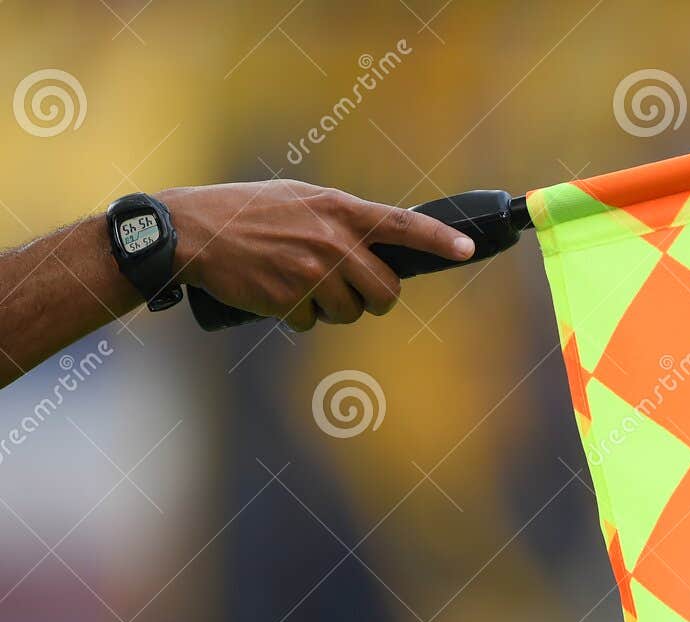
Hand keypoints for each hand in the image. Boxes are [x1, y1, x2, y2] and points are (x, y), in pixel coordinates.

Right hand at [162, 180, 474, 330]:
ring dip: (330, 308)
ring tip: (298, 282)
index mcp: (338, 209)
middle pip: (386, 291)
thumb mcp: (301, 199)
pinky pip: (310, 322)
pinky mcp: (289, 298)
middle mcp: (332, 240)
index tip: (468, 249)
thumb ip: (342, 219)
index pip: (402, 225)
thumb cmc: (248, 213)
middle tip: (354, 292)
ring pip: (350, 312)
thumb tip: (383, 245)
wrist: (190, 231)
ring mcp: (312, 271)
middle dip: (375, 299)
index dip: (439, 240)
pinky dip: (295, 316)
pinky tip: (273, 291)